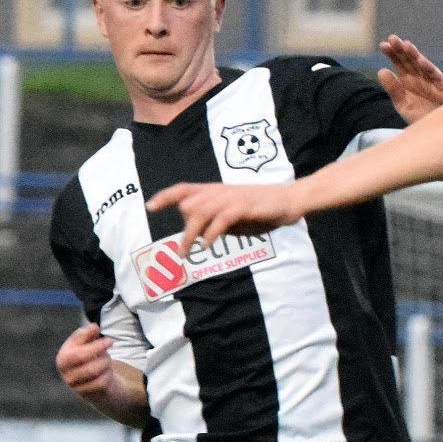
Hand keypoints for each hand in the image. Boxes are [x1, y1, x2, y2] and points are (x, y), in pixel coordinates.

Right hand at [56, 322, 116, 396]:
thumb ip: (87, 334)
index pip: (78, 354)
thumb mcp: (85, 343)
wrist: (92, 379)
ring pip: (97, 375)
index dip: (96, 347)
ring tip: (106, 361)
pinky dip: (108, 375)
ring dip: (106, 364)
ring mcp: (76, 387)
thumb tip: (94, 327)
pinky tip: (107, 372)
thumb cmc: (87, 357)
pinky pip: (102, 383)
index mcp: (62, 359)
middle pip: (89, 366)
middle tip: (108, 353)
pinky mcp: (87, 395)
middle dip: (103, 357)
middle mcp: (66, 375)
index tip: (109, 340)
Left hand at [147, 181, 305, 250]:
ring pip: (201, 212)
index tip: (151, 207)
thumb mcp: (239, 217)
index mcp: (217, 191)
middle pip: (189, 204)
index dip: (166, 196)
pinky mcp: (245, 206)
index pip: (185, 189)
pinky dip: (211, 232)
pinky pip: (221, 218)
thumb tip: (205, 234)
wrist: (292, 199)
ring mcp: (232, 198)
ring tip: (188, 252)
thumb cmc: (265, 209)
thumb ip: (221, 223)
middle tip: (182, 252)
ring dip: (191, 234)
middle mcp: (221, 192)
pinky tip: (207, 244)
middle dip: (183, 228)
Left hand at [377, 35, 442, 122]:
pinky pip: (434, 74)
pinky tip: (420, 60)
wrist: (442, 131)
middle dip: (401, 49)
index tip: (383, 46)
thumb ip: (393, 89)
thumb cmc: (422, 119)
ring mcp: (431, 80)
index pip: (398, 63)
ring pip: (421, 64)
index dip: (391, 54)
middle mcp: (418, 77)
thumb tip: (381, 70)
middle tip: (392, 38)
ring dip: (413, 54)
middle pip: (408, 60)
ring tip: (405, 45)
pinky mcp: (442, 85)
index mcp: (407, 80)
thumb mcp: (404, 105)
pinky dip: (427, 67)